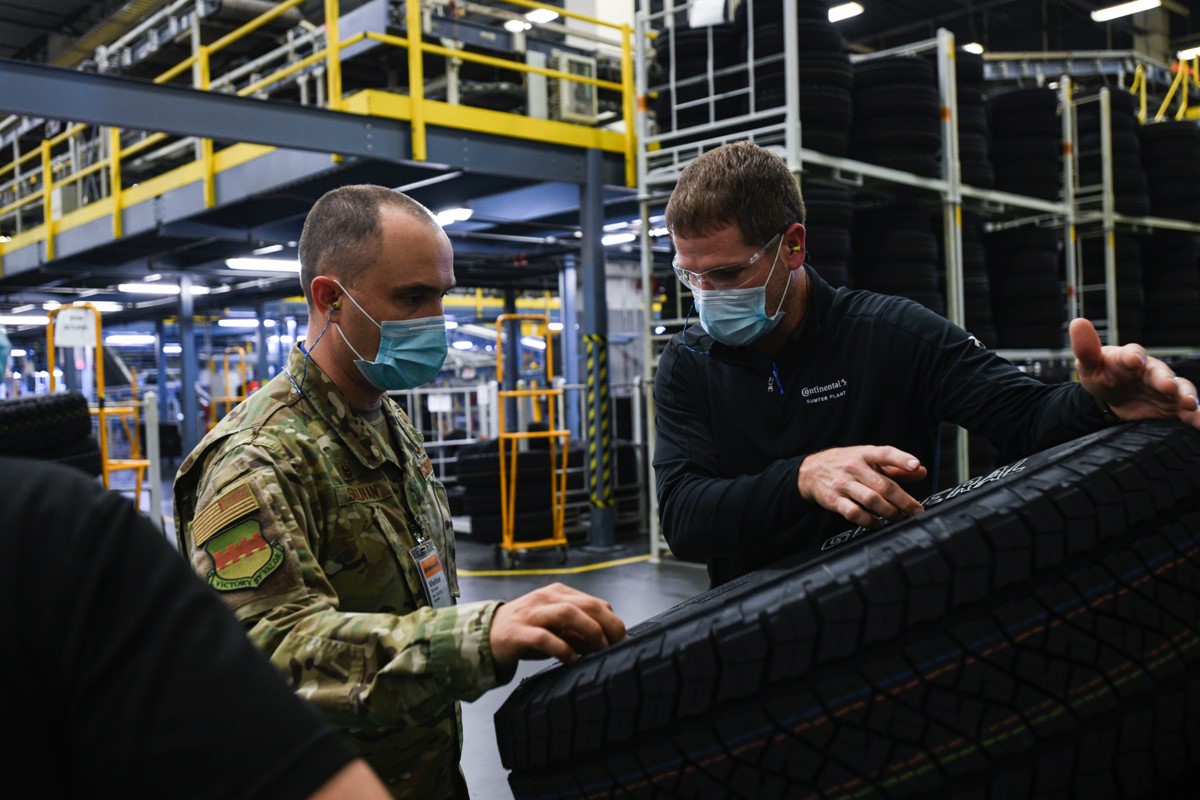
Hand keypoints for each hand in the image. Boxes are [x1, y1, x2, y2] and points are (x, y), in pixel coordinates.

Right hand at [489, 582, 626, 666]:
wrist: (487, 635)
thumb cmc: (527, 632)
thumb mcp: (556, 629)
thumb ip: (578, 633)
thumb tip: (606, 645)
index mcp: (558, 593)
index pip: (594, 602)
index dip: (613, 621)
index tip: (623, 641)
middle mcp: (546, 598)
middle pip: (585, 604)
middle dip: (607, 625)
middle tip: (617, 645)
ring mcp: (531, 613)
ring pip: (566, 613)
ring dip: (588, 631)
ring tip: (599, 649)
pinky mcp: (518, 631)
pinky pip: (543, 637)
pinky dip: (561, 648)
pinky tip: (571, 659)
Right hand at [797, 445, 926, 528]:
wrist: (810, 472)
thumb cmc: (844, 464)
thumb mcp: (867, 459)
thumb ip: (895, 467)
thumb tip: (920, 471)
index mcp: (864, 454)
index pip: (885, 454)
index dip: (901, 459)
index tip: (915, 465)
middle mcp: (854, 467)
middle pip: (883, 485)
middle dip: (904, 500)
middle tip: (916, 510)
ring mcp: (843, 484)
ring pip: (871, 500)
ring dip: (889, 512)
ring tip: (900, 518)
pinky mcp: (834, 500)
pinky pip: (854, 513)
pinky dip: (869, 521)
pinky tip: (878, 524)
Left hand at [1069, 318, 1199, 428]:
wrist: (1113, 396)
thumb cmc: (1102, 374)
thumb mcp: (1089, 365)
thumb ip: (1086, 349)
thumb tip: (1077, 322)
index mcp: (1130, 358)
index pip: (1133, 353)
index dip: (1133, 356)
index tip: (1133, 359)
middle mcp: (1152, 370)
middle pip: (1161, 372)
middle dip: (1165, 379)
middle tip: (1167, 386)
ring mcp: (1165, 388)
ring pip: (1180, 389)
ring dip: (1187, 395)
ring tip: (1190, 404)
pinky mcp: (1172, 405)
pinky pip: (1187, 411)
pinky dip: (1196, 415)